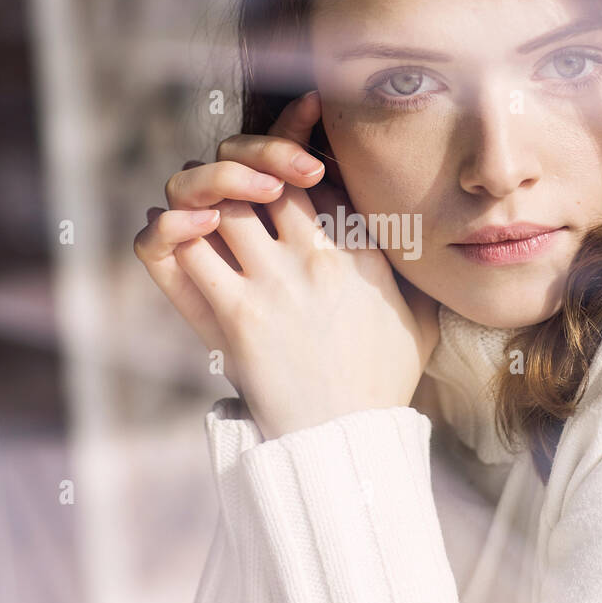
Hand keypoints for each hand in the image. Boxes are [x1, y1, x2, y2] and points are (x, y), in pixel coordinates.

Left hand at [135, 91, 440, 438]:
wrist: (345, 443)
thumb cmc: (381, 386)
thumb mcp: (420, 324)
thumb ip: (419, 279)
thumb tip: (431, 253)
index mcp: (362, 253)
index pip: (318, 173)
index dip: (290, 159)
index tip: (276, 177)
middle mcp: (317, 258)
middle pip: (266, 173)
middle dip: (241, 167)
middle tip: (229, 187)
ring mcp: (273, 285)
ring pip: (222, 202)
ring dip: (201, 196)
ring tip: (198, 207)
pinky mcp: (234, 318)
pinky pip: (185, 250)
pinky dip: (170, 231)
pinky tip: (174, 230)